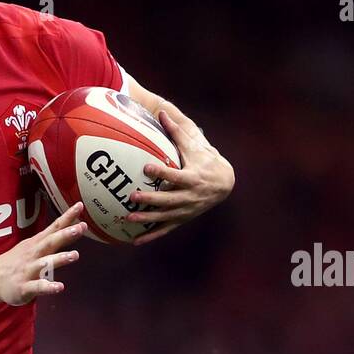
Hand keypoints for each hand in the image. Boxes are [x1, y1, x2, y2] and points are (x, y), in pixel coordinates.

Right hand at [0, 203, 88, 304]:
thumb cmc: (17, 261)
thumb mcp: (33, 245)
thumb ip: (53, 237)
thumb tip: (74, 225)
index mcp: (37, 244)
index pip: (54, 227)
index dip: (67, 217)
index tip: (80, 206)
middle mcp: (33, 254)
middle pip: (50, 242)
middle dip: (65, 234)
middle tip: (80, 227)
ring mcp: (28, 270)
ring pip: (45, 264)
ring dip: (59, 259)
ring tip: (75, 255)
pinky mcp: (24, 287)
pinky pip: (38, 287)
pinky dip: (48, 287)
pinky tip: (59, 287)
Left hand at [127, 105, 234, 244]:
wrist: (224, 183)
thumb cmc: (205, 160)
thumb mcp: (194, 146)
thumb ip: (176, 131)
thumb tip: (161, 112)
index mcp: (193, 177)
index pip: (175, 176)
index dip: (161, 173)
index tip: (146, 168)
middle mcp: (190, 196)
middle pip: (168, 199)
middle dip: (150, 199)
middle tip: (132, 196)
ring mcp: (186, 210)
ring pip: (165, 217)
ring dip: (147, 220)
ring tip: (128, 218)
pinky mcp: (182, 219)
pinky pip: (166, 229)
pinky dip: (151, 236)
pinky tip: (135, 241)